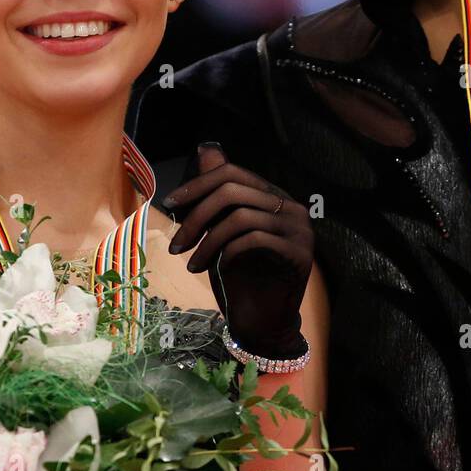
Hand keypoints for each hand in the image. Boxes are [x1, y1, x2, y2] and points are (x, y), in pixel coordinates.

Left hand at [161, 143, 313, 358]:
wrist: (262, 323)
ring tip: (190, 263)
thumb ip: (216, 195)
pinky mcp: (300, 255)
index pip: (233, 173)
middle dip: (197, 215)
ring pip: (241, 216)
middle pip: (234, 191)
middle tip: (177, 244)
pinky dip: (227, 252)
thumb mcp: (220, 231)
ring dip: (207, 240)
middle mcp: (291, 208)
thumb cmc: (240, 277)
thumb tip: (206, 147)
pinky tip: (217, 269)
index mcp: (273, 198)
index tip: (170, 205)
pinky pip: (255, 240)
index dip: (198, 184)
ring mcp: (299, 230)